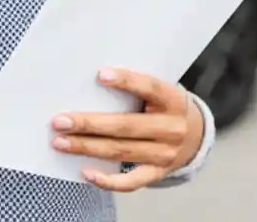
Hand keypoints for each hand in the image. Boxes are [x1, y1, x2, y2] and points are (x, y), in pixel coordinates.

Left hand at [51, 67, 204, 191]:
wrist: (196, 135)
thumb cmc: (164, 106)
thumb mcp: (160, 91)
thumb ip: (136, 87)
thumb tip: (90, 82)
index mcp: (173, 100)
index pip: (149, 87)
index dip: (127, 81)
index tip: (100, 74)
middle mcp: (171, 128)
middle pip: (126, 126)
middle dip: (89, 123)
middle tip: (60, 121)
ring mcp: (165, 154)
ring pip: (122, 151)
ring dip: (87, 147)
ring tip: (60, 142)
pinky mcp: (158, 173)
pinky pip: (132, 182)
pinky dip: (108, 181)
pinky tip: (86, 173)